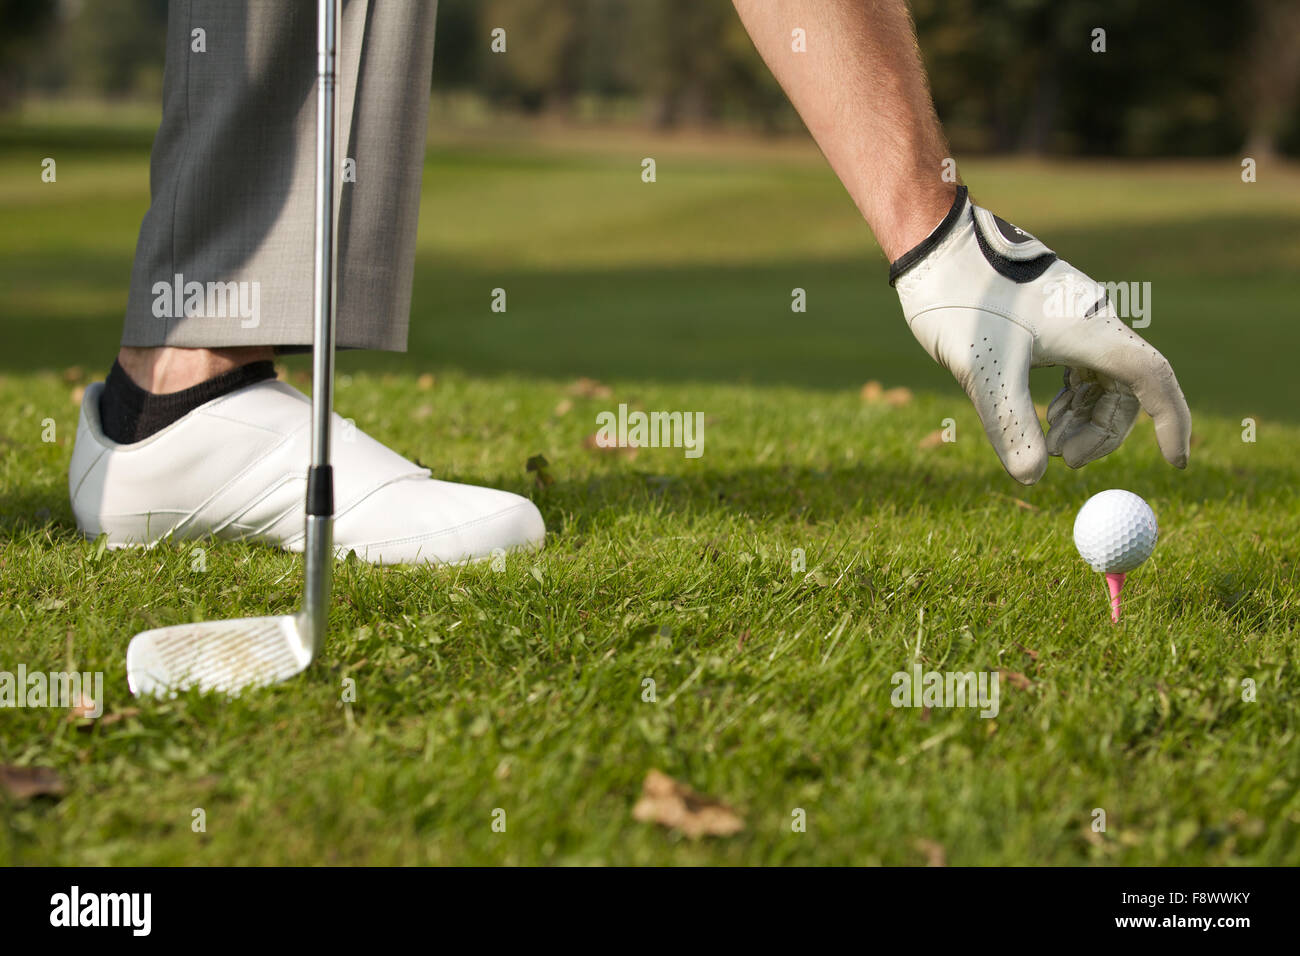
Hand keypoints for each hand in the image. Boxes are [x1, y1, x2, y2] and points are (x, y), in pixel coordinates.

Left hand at [891, 187, 1190, 483]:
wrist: (935, 245)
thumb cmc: (962, 301)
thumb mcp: (984, 371)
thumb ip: (1012, 425)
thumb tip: (1032, 477)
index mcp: (1091, 328)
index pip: (1152, 379)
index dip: (1171, 422)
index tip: (1176, 463)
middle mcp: (1091, 319)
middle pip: (1124, 387)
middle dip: (1102, 431)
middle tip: (1062, 460)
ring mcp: (1070, 316)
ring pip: (1098, 378)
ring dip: (1082, 418)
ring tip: (1048, 445)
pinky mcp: (1046, 316)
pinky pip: (1076, 365)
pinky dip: (1066, 397)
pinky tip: (1041, 415)